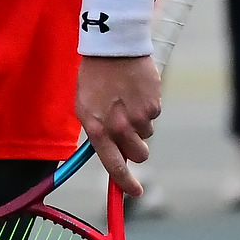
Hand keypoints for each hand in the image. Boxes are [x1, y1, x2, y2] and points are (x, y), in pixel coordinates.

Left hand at [75, 54, 160, 196]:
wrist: (113, 47)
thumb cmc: (94, 76)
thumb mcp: (85, 106)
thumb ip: (97, 131)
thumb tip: (110, 152)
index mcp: (97, 128)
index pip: (113, 165)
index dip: (125, 183)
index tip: (135, 192)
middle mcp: (119, 126)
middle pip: (139, 154)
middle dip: (137, 148)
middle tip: (129, 131)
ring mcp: (139, 117)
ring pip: (147, 133)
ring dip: (140, 123)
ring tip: (127, 99)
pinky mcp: (154, 105)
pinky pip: (154, 115)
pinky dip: (147, 107)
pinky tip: (135, 91)